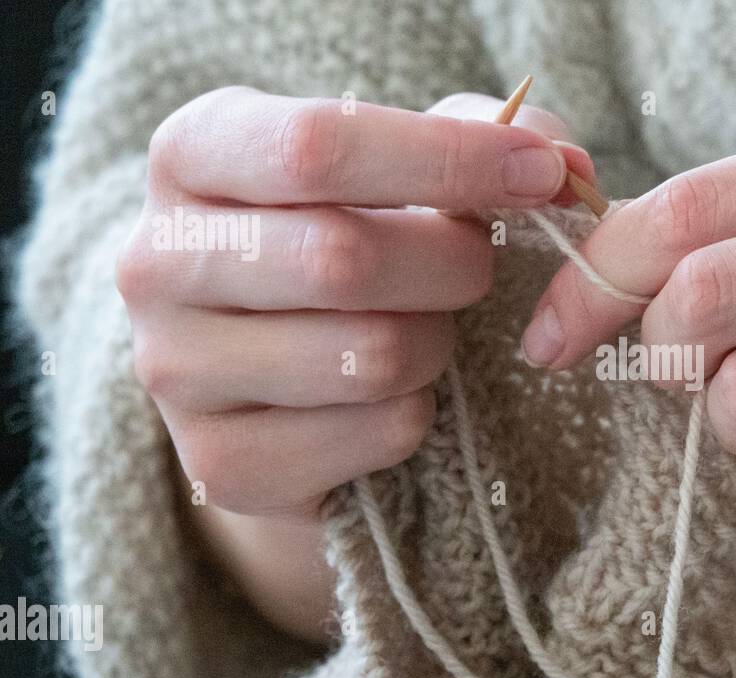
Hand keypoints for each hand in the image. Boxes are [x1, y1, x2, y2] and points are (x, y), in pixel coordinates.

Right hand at [117, 86, 592, 639]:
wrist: (287, 376)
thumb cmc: (358, 240)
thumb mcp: (407, 167)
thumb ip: (485, 139)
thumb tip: (566, 167)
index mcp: (193, 157)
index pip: (316, 147)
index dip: (448, 159)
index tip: (538, 174)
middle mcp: (156, 262)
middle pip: (343, 258)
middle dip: (453, 263)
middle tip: (477, 268)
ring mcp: (177, 373)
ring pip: (371, 355)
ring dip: (438, 342)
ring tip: (425, 328)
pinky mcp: (223, 466)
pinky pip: (381, 432)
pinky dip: (421, 411)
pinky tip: (395, 393)